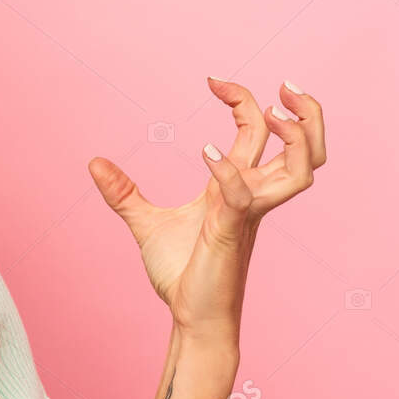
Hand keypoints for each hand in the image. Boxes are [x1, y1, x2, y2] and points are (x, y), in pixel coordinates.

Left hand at [87, 78, 326, 342]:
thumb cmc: (182, 273)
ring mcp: (247, 214)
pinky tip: (203, 153)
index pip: (257, 133)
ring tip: (270, 110)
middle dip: (303, 111)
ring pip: (302, 170)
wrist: (189, 317)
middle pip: (302, 146)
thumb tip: (94, 163)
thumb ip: (123, 193)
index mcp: (236, 187)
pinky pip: (242, 196)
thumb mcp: (145, 224)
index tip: (213, 80)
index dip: (244, 101)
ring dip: (295, 136)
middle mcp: (252, 196)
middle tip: (283, 84)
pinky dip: (228, 171)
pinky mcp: (231, 233)